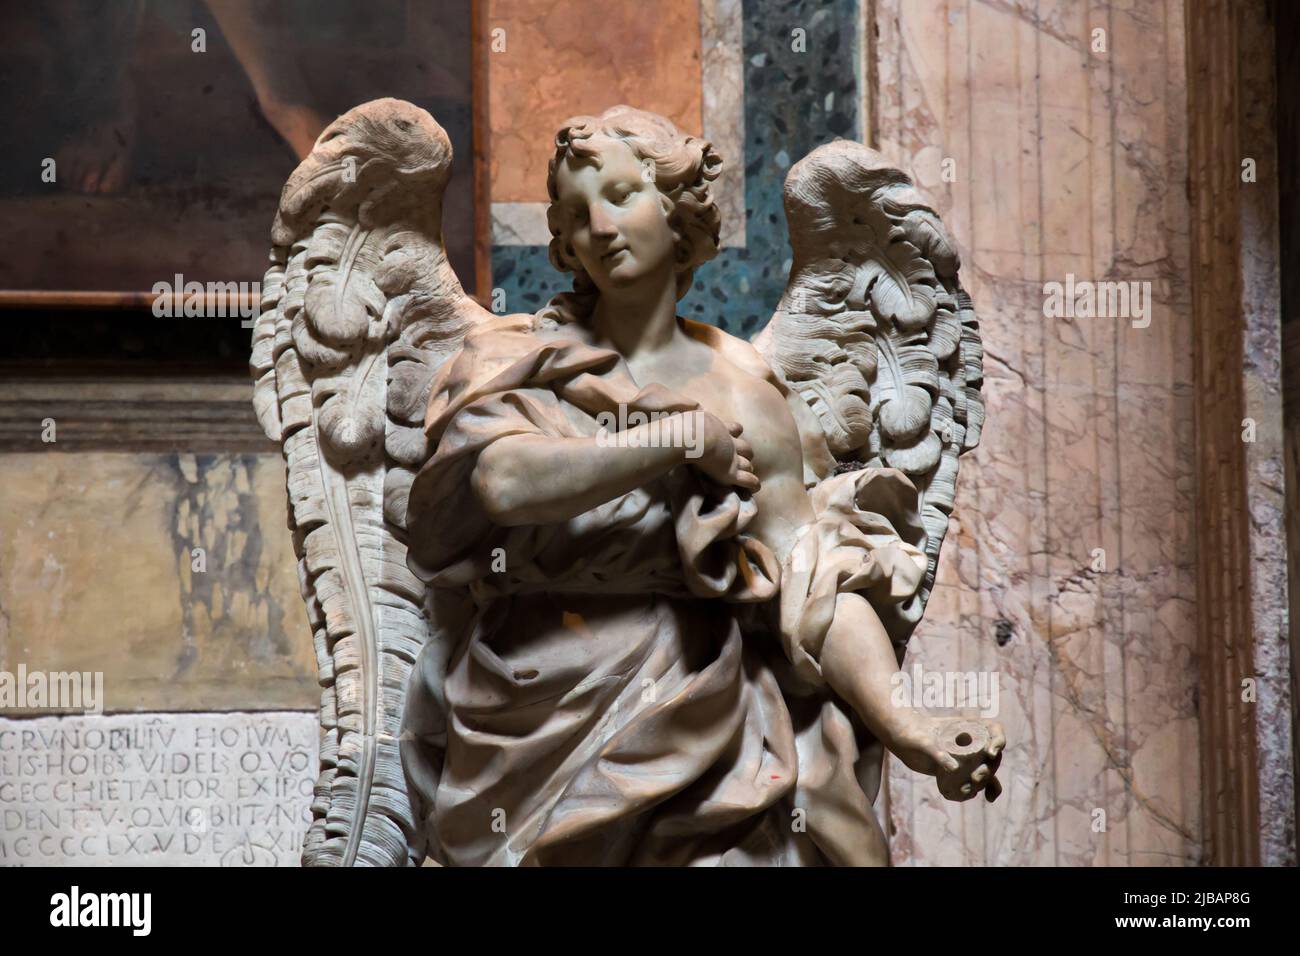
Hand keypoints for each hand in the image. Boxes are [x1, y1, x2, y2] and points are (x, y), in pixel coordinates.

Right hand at [692, 414, 759, 493]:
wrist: (692, 437)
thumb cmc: (685, 427)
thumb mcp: (687, 417)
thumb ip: (687, 415)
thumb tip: (681, 409)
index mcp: (720, 429)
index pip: (734, 429)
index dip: (735, 431)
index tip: (735, 432)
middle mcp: (729, 443)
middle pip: (745, 447)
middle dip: (744, 452)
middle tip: (742, 457)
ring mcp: (732, 458)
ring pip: (748, 463)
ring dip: (748, 467)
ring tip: (748, 472)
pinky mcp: (731, 473)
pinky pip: (748, 480)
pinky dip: (753, 484)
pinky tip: (755, 488)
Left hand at [890, 715, 1004, 802]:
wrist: (903, 740)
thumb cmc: (912, 733)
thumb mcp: (923, 742)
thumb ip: (935, 752)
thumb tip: (953, 769)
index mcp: (967, 727)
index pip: (994, 730)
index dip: (999, 741)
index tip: (990, 753)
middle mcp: (972, 740)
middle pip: (992, 755)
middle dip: (989, 767)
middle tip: (975, 777)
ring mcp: (968, 755)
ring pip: (987, 769)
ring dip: (986, 781)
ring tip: (972, 788)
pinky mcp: (962, 769)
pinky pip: (980, 779)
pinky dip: (987, 788)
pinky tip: (988, 798)